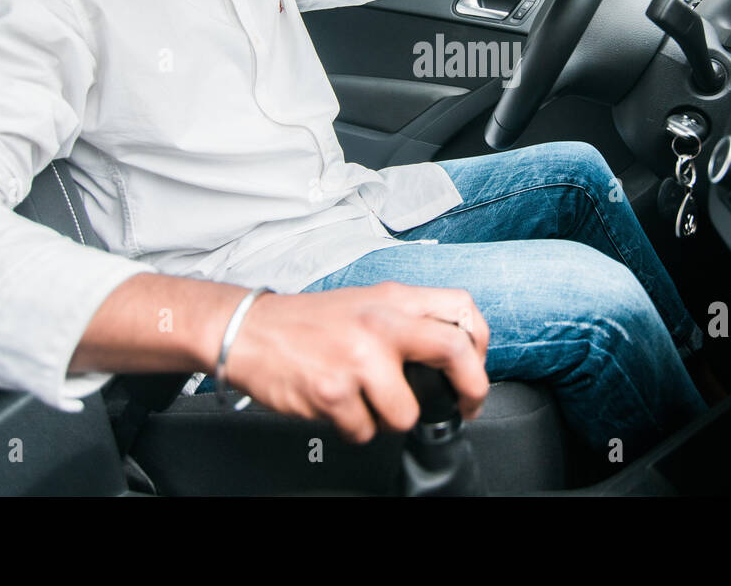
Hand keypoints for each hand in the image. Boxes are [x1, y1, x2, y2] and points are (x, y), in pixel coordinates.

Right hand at [224, 282, 490, 443]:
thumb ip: (408, 320)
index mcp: (392, 299)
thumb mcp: (366, 302)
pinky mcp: (333, 391)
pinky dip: (354, 429)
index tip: (476, 366)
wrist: (249, 330)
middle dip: (472, 389)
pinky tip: (339, 407)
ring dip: (390, 419)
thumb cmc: (308, 322)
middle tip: (466, 405)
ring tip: (368, 403)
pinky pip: (364, 431)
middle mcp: (380, 323)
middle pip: (454, 352)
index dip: (480, 344)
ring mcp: (357, 358)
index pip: (461, 308)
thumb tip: (454, 350)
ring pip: (406, 412)